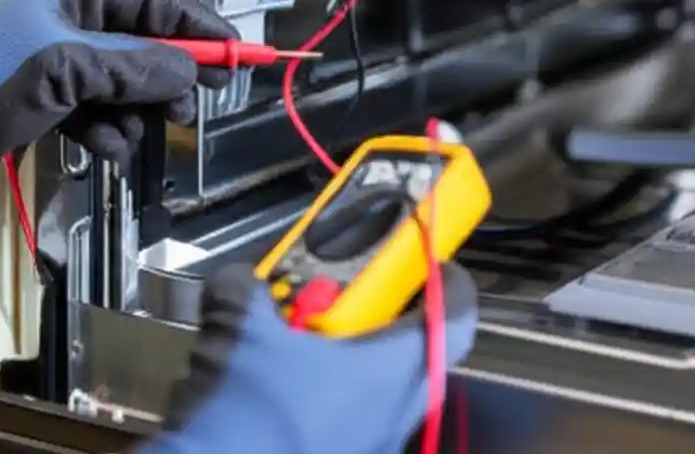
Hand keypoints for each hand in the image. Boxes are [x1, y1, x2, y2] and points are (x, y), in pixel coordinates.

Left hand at [0, 0, 234, 201]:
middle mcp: (67, 20)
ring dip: (135, 112)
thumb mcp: (67, 67)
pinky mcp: (47, 100)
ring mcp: (57, 62)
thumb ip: (134, 67)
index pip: (150, 0)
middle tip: (192, 105)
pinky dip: (107, 131)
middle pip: (142, 45)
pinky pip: (99, 112)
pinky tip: (105, 147)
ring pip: (123, 84)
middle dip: (166, 78)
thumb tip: (188, 71)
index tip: (232, 50)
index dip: (195, 26)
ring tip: (136, 131)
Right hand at [142, 263, 477, 453]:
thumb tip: (238, 280)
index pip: (456, 319)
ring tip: (295, 342)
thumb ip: (244, 291)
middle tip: (347, 296)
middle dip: (382, 319)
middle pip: (415, 354)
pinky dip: (321, 401)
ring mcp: (370, 450)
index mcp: (393, 371)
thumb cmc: (247, 409)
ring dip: (346, 363)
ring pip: (377, 394)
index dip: (449, 282)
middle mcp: (395, 416)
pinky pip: (346, 426)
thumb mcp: (237, 330)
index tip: (429, 259)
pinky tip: (273, 392)